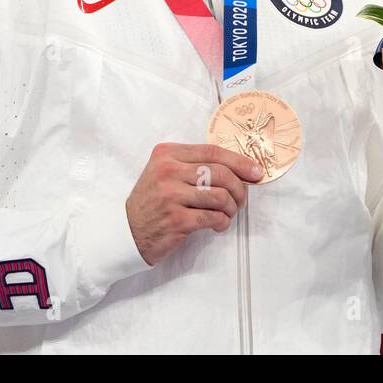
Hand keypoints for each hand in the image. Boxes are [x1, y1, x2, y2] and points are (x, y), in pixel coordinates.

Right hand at [126, 143, 264, 265]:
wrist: (126, 230)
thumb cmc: (151, 201)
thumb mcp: (164, 173)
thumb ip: (192, 165)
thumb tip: (237, 168)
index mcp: (167, 154)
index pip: (212, 151)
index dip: (240, 161)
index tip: (256, 171)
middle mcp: (168, 171)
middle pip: (220, 173)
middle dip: (239, 188)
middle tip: (241, 199)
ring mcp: (171, 195)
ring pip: (220, 196)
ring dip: (232, 207)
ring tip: (227, 213)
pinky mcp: (176, 220)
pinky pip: (213, 217)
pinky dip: (222, 222)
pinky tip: (218, 225)